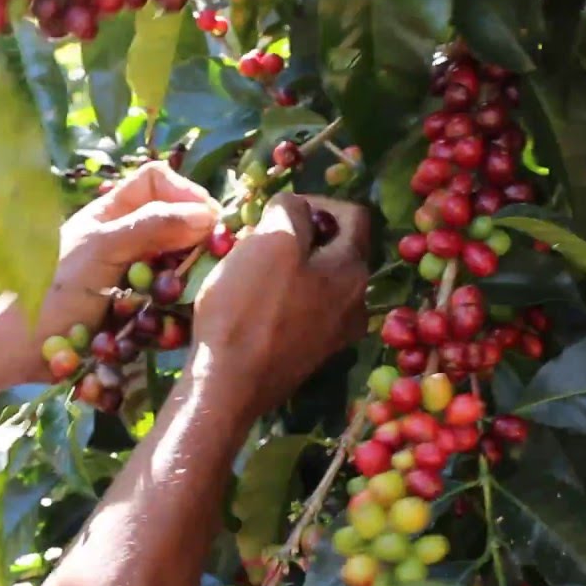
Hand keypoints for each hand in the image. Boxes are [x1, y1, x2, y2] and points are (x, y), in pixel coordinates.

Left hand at [0, 162, 218, 382]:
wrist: (21, 349)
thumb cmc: (52, 292)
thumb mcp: (101, 249)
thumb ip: (150, 226)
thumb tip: (205, 215)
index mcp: (111, 213)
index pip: (157, 181)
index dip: (184, 193)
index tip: (208, 221)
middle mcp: (124, 239)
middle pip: (174, 222)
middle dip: (194, 238)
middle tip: (210, 259)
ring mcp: (130, 276)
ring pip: (176, 265)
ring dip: (185, 276)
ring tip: (190, 289)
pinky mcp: (134, 311)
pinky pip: (167, 302)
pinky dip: (175, 307)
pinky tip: (174, 316)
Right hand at [191, 193, 369, 416]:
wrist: (228, 385)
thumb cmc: (249, 308)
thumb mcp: (271, 239)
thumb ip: (291, 210)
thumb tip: (296, 207)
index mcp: (354, 271)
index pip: (353, 215)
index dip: (317, 201)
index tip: (280, 208)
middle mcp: (357, 303)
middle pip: (337, 249)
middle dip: (301, 235)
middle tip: (261, 238)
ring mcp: (336, 333)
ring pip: (319, 280)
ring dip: (291, 266)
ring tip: (252, 268)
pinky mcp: (312, 353)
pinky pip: (306, 308)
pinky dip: (286, 296)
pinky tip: (254, 302)